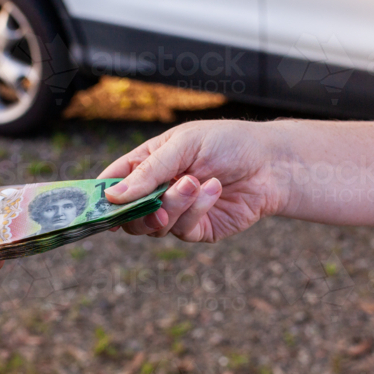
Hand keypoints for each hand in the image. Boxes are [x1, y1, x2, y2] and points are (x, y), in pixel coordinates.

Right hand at [98, 120, 280, 241]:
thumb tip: (113, 196)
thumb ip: (148, 172)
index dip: (102, 196)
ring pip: (154, 226)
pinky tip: (214, 190)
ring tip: (196, 182)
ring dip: (174, 205)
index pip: (112, 183)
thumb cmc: (228, 143)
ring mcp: (176, 213)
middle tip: (156, 201)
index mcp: (147, 164)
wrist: (272, 163)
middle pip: (127, 216)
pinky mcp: (198, 229)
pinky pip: (183, 231)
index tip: (101, 204)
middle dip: (139, 211)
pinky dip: (197, 211)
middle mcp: (157, 191)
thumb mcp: (184, 145)